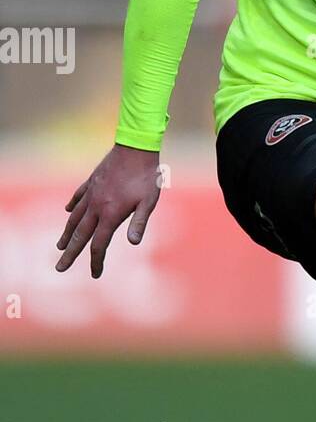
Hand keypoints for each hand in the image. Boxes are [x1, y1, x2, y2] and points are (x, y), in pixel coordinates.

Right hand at [56, 144, 161, 278]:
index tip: (95, 275)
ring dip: (67, 233)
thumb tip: (133, 243)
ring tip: (60, 245)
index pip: (99, 244)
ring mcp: (91, 192)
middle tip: (59, 268)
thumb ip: (140, 222)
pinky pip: (78, 197)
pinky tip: (67, 210)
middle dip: (70, 253)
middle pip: (80, 235)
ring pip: (74, 217)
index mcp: (110, 213)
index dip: (96, 261)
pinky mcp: (91, 181)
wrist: (136, 147)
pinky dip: (72, 206)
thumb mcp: (149, 201)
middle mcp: (96, 205)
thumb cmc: (146, 176)